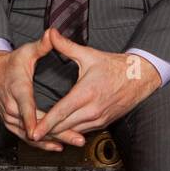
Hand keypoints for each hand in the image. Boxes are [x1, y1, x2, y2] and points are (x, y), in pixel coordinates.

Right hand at [0, 35, 70, 151]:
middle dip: (56, 133)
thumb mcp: (26, 52)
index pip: (25, 107)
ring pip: (31, 134)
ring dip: (51, 140)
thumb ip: (42, 46)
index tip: (38, 132)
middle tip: (77, 138)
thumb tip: (52, 33)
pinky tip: (57, 146)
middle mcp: (11, 107)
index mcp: (17, 89)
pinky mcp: (11, 124)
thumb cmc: (11, 63)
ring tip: (72, 142)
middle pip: (34, 125)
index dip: (32, 120)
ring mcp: (10, 117)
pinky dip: (41, 143)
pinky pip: (26, 137)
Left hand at [29, 29, 160, 143]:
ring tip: (42, 136)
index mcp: (87, 93)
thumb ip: (66, 46)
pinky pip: (83, 131)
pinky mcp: (103, 123)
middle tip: (29, 135)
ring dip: (58, 135)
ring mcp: (99, 119)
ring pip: (73, 132)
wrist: (140, 77)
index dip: (46, 123)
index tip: (33, 131)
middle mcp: (93, 109)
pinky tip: (60, 133)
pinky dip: (70, 133)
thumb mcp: (89, 54)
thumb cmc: (114, 66)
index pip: (61, 112)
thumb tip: (51, 33)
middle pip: (64, 127)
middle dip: (47, 132)